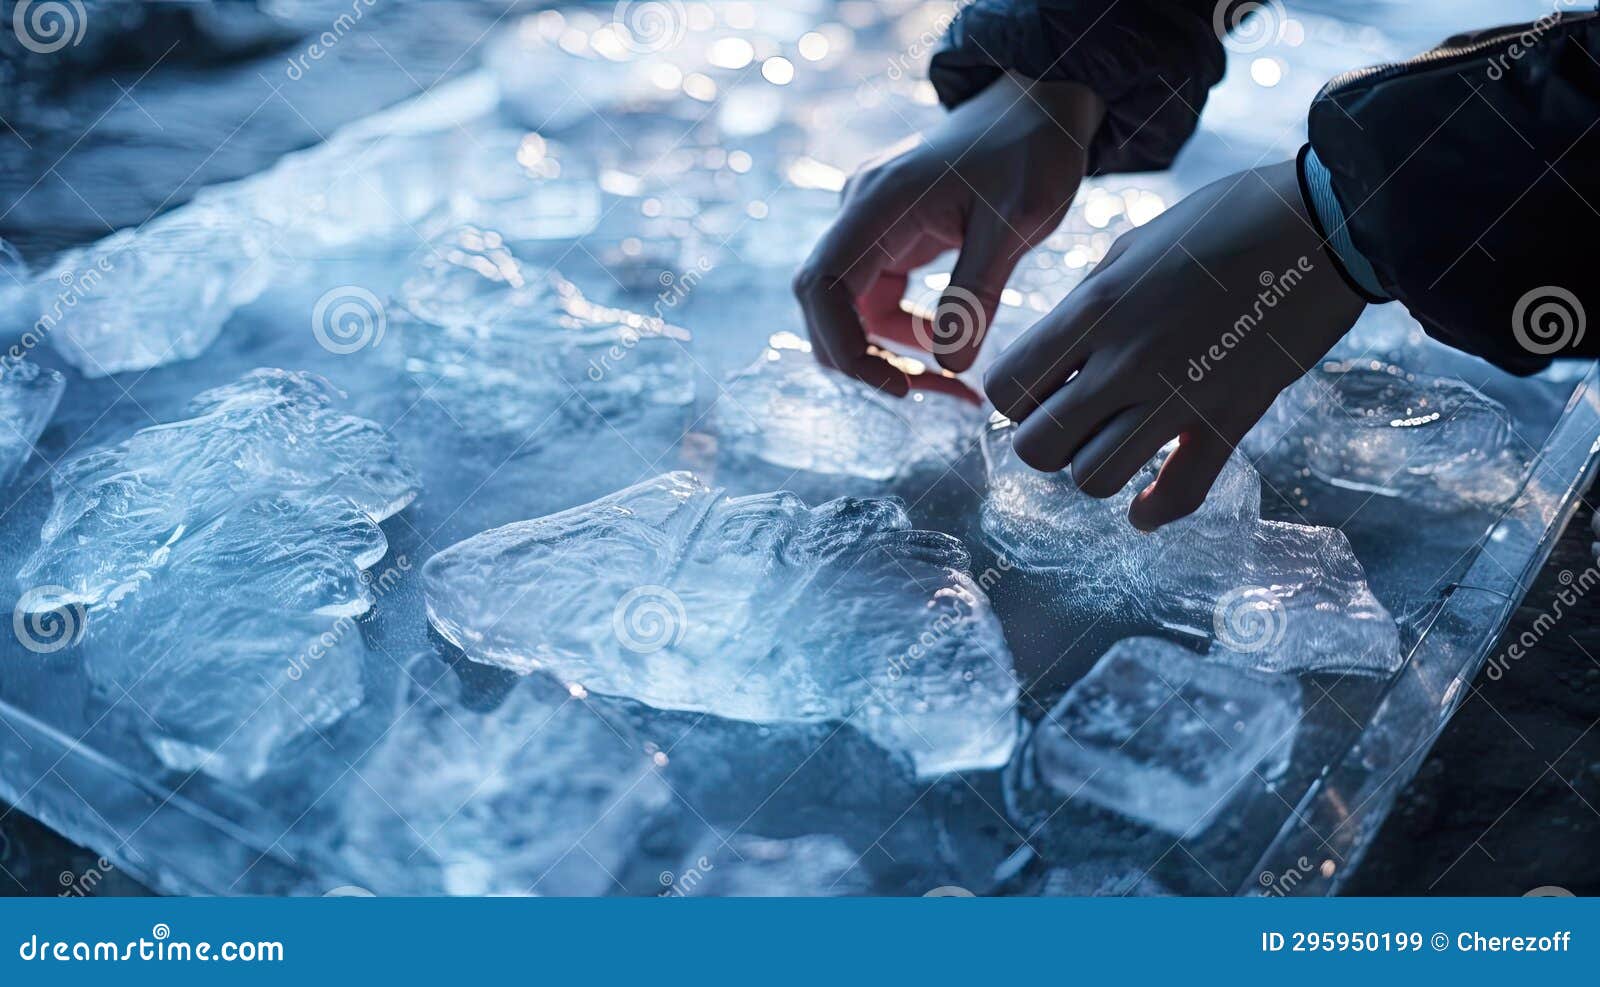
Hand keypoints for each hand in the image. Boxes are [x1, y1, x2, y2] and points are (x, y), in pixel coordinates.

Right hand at [793, 73, 1103, 395]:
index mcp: (878, 203)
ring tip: (956, 382)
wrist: (1038, 106)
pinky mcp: (889, 240)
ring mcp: (870, 227)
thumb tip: (949, 364)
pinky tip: (953, 347)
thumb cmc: (1030, 149)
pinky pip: (880, 303)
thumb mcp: (1017, 221)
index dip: (844, 346)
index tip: (895, 385)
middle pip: (827, 307)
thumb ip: (977, 291)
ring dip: (895, 355)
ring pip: (854, 313)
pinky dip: (910, 336)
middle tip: (936, 392)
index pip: (823, 286)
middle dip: (870, 361)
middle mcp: (860, 215)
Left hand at [984, 160, 1366, 529]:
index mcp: (1097, 308)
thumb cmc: (1225, 219)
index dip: (1015, 395)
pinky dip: (1153, 511)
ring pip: (1094, 479)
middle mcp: (1128, 360)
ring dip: (1094, 466)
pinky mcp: (1231, 420)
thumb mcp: (1132, 247)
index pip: (1008, 387)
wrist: (1326, 225)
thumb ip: (1086, 305)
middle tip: (1071, 417)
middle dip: (1043, 439)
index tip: (1041, 384)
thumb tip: (1055, 355)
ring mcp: (1180, 396)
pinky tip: (1143, 505)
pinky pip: (1178, 495)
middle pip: (1037, 448)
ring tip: (1112, 441)